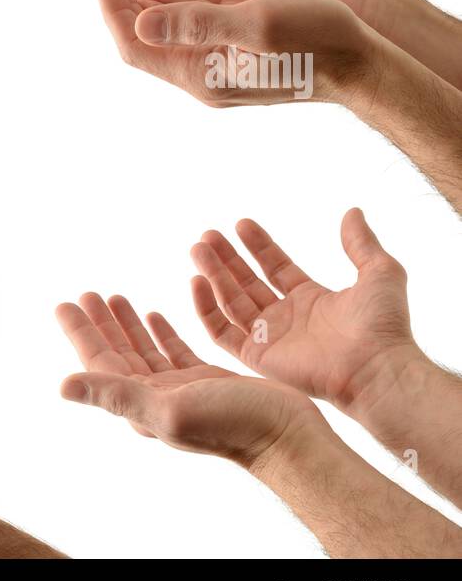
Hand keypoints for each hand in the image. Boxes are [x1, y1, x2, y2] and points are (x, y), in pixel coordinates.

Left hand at [56, 292, 319, 465]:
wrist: (286, 437)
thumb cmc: (230, 425)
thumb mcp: (166, 408)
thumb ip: (115, 394)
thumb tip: (61, 386)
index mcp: (140, 404)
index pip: (100, 362)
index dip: (81, 333)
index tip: (65, 304)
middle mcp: (155, 398)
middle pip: (117, 354)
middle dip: (99, 324)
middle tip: (86, 294)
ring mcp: (180, 389)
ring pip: (144, 350)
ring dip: (127, 325)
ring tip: (113, 297)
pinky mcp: (206, 381)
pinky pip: (174, 352)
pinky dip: (161, 333)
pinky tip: (154, 314)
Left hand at [98, 0, 373, 106]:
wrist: (364, 63)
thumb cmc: (317, 42)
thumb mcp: (255, 24)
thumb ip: (195, 24)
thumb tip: (140, 24)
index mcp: (201, 74)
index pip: (137, 45)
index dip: (115, 10)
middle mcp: (204, 76)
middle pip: (147, 39)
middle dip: (125, 1)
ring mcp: (220, 66)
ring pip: (171, 29)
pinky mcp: (237, 53)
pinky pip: (194, 24)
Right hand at [189, 207, 418, 414]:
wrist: (375, 368)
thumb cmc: (383, 326)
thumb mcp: (380, 272)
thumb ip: (361, 243)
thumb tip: (352, 212)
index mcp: (310, 299)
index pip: (275, 267)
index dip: (259, 246)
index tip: (241, 224)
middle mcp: (286, 317)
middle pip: (247, 281)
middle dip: (227, 257)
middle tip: (208, 235)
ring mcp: (269, 337)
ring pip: (230, 300)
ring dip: (213, 273)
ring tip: (198, 248)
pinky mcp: (256, 355)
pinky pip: (221, 331)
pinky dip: (206, 308)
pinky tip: (197, 281)